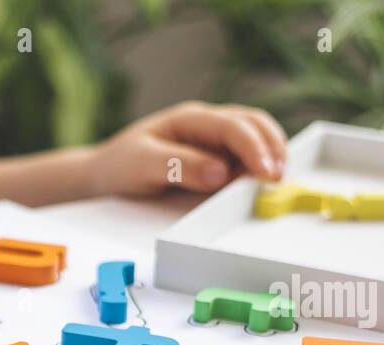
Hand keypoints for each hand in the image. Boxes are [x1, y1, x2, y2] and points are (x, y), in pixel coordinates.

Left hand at [89, 101, 286, 196]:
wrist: (103, 175)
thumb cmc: (120, 165)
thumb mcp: (142, 164)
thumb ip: (180, 166)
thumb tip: (221, 173)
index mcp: (190, 118)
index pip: (232, 126)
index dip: (254, 148)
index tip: (266, 173)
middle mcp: (207, 125)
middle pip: (254, 125)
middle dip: (273, 148)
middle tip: (281, 179)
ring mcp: (214, 142)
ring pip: (255, 140)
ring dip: (270, 157)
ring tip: (277, 183)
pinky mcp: (215, 161)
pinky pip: (243, 161)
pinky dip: (257, 170)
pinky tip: (261, 187)